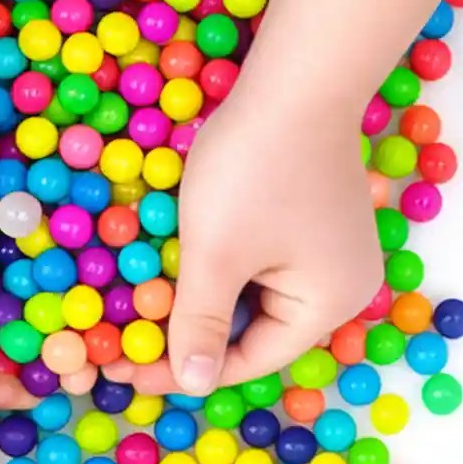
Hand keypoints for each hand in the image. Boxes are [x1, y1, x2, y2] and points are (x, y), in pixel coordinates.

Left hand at [105, 91, 382, 395]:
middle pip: (249, 330)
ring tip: (134, 309)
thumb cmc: (255, 169)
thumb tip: (193, 386)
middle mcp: (339, 285)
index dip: (182, 369)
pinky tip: (165, 268)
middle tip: (122, 343)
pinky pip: (254, 262)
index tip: (125, 371)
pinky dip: (210, 268)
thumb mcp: (216, 254)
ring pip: (246, 295)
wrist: (293, 78)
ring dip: (191, 300)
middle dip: (183, 334)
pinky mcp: (307, 221)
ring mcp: (326, 250)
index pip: (248, 360)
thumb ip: (200, 324)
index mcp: (329, 305)